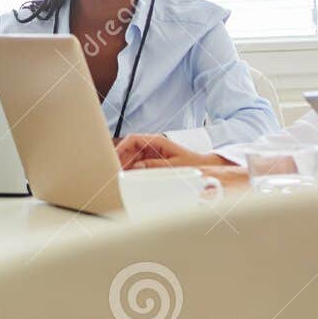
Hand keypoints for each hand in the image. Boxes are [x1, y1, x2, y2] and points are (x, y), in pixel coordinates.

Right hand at [114, 133, 230, 169]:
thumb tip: (137, 166)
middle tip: (114, 171)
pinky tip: (129, 179)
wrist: (203, 167)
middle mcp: (153, 146)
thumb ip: (154, 165)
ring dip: (126, 166)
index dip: (122, 147)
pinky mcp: (153, 162)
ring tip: (119, 177)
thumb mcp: (173, 165)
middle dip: (121, 159)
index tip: (114, 156)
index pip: (134, 139)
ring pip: (133, 158)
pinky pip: (138, 165)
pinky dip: (133, 171)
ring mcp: (152, 154)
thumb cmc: (192, 163)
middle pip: (130, 150)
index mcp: (157, 141)